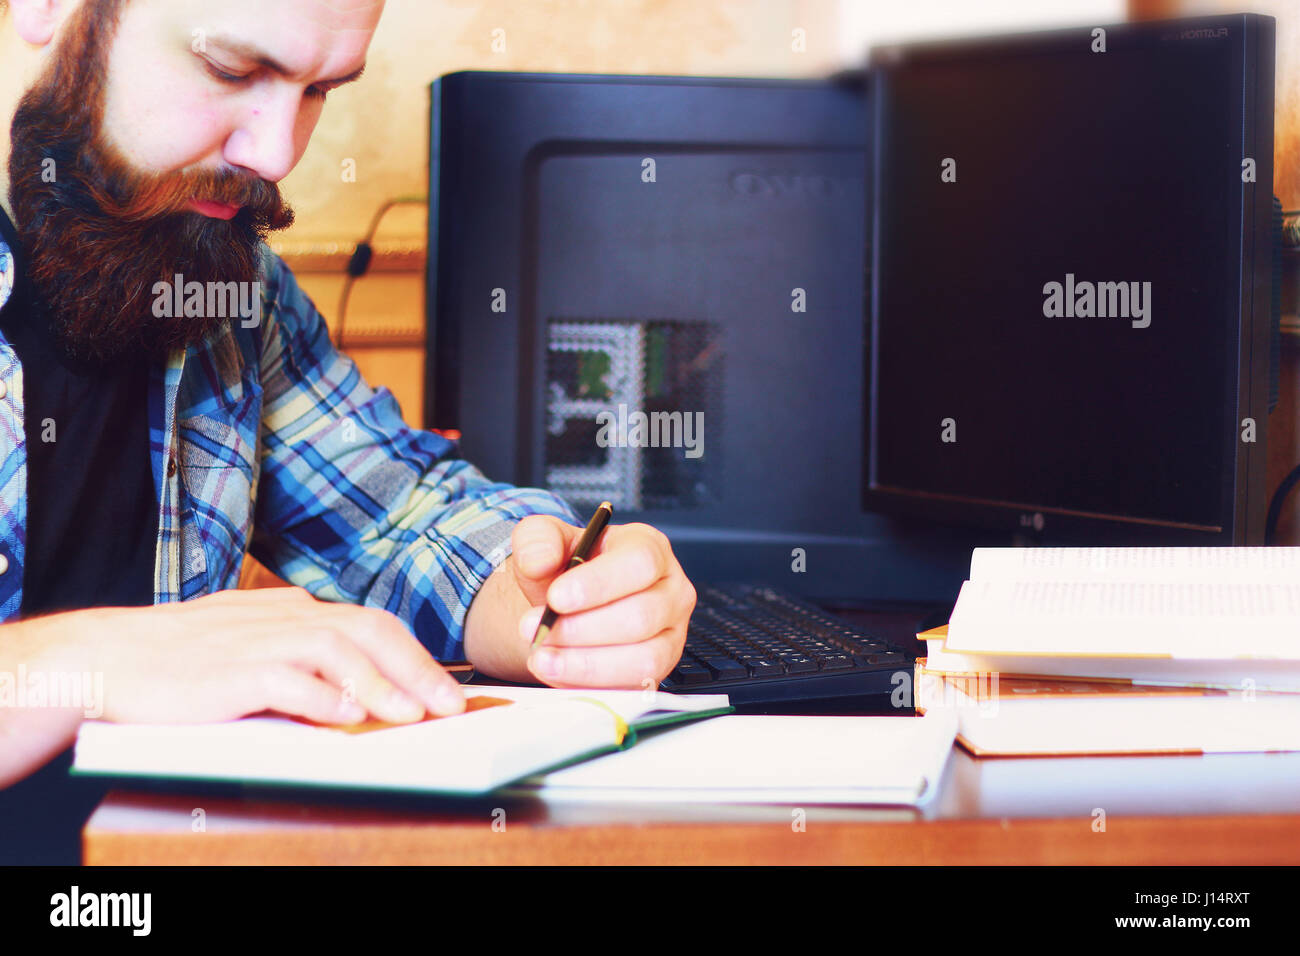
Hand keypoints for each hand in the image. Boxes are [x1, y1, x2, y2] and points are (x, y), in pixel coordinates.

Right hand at [47, 587, 465, 724]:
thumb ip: (304, 658)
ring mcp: (257, 640)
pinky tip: (348, 717)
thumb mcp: (253, 645)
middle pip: (369, 631)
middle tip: (450, 705)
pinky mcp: (228, 670)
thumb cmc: (180, 658)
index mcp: (293, 609)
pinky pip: (286, 679)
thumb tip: (362, 691)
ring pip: (337, 649)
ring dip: (380, 685)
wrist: (107, 657)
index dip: (415, 656)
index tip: (447, 689)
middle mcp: (283, 617)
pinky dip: (323, 697)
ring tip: (410, 716)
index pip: (371, 624)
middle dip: (416, 669)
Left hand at [509, 516, 695, 687]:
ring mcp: (670, 634)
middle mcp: (670, 591)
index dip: (598, 584)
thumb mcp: (544, 538)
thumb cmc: (567, 569)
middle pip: (641, 617)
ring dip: (585, 664)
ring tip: (542, 656)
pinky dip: (589, 683)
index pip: (640, 563)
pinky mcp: (658, 671)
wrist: (565, 604)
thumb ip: (537, 539)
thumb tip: (538, 561)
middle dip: (582, 630)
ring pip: (642, 659)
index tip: (556, 598)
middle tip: (536, 630)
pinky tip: (557, 670)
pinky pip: (632, 687)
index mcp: (649, 548)